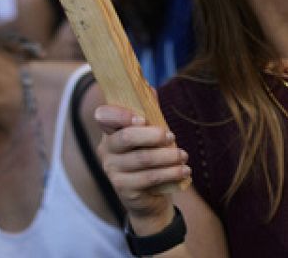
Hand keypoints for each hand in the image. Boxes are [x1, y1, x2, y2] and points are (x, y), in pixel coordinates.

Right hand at [93, 105, 189, 223]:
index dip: (120, 115)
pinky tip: (184, 170)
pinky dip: (170, 173)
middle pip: (126, 137)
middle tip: (172, 136)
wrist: (150, 199)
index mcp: (110, 131)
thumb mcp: (150, 135)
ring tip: (184, 155)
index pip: (103, 116)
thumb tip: (150, 88)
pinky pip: (149, 178)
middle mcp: (106, 150)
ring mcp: (112, 170)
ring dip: (168, 156)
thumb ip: (148, 112)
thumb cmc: (150, 159)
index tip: (143, 118)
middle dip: (153, 135)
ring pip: (142, 159)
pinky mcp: (123, 188)